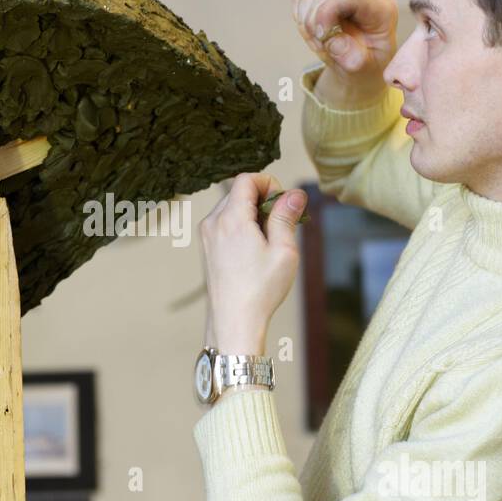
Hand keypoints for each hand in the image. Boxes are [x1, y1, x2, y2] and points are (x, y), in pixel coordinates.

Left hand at [199, 173, 306, 356]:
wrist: (234, 322)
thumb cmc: (260, 290)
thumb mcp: (283, 250)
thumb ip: (286, 216)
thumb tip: (295, 193)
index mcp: (231, 218)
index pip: (246, 179)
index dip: (269, 183)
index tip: (284, 204)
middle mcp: (213, 222)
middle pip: (238, 192)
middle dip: (263, 200)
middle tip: (282, 225)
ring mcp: (206, 236)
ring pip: (231, 207)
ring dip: (253, 214)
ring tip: (270, 241)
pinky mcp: (207, 248)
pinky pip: (225, 223)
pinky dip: (242, 227)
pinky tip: (255, 251)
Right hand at [292, 0, 397, 104]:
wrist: (364, 58)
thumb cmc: (368, 61)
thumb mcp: (366, 68)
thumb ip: (353, 58)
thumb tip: (335, 42)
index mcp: (382, 8)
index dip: (325, 14)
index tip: (320, 35)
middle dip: (313, 22)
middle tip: (321, 45)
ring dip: (306, 20)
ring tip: (320, 39)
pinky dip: (302, 14)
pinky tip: (315, 28)